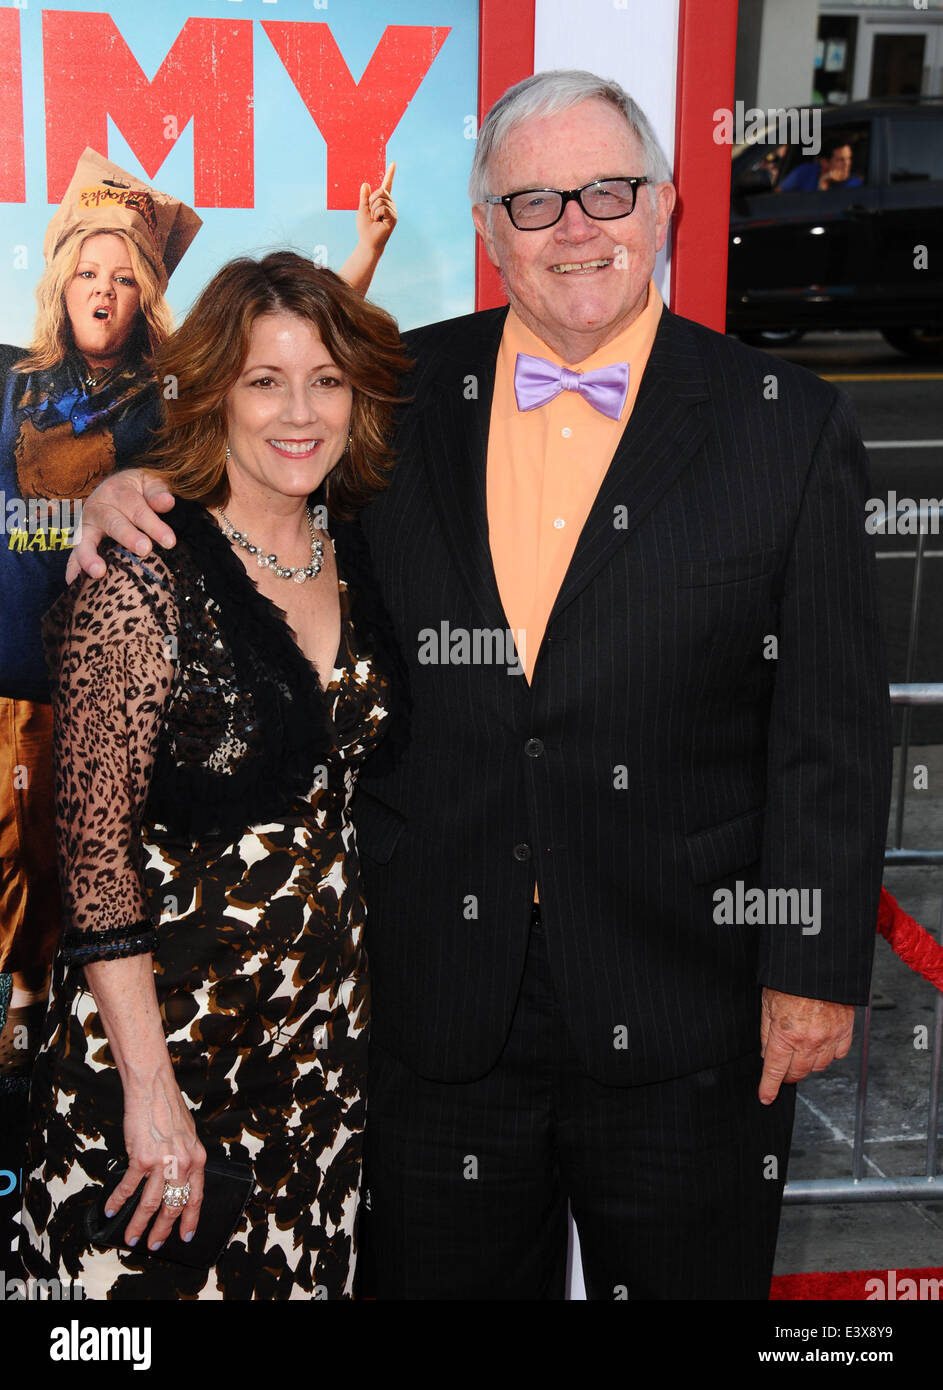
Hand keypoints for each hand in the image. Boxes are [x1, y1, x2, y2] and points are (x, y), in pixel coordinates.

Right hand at [67, 469, 177, 582]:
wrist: (115, 487)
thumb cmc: (138, 490)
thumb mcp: (149, 483)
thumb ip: (157, 492)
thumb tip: (167, 501)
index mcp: (117, 492)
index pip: (137, 508)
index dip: (153, 525)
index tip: (170, 542)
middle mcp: (98, 508)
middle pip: (113, 522)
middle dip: (128, 536)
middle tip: (145, 550)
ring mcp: (86, 526)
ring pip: (86, 540)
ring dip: (90, 556)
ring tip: (99, 572)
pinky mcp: (81, 542)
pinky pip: (73, 555)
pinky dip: (72, 568)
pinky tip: (73, 582)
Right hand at [106, 1080, 206, 1249]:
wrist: (154, 1088)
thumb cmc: (169, 1108)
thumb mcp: (188, 1136)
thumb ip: (186, 1159)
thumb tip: (178, 1180)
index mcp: (197, 1158)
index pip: (196, 1197)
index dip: (191, 1219)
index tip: (186, 1236)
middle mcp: (183, 1163)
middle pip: (173, 1206)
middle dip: (163, 1230)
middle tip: (155, 1245)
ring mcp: (162, 1162)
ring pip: (150, 1204)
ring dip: (139, 1224)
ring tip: (132, 1238)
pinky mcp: (141, 1158)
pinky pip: (128, 1187)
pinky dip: (118, 1201)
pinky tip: (112, 1210)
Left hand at [355, 163, 396, 252]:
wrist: (368, 241)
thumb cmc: (365, 227)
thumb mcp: (362, 209)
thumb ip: (364, 197)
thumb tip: (366, 183)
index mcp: (382, 201)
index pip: (387, 185)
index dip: (390, 174)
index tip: (393, 163)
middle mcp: (390, 204)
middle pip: (380, 191)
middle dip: (371, 201)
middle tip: (372, 213)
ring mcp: (393, 210)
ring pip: (380, 199)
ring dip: (373, 209)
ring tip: (375, 219)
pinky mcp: (394, 217)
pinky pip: (382, 208)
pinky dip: (376, 214)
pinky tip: (379, 221)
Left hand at [758, 988, 854, 1103]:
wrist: (817, 965)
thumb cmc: (790, 979)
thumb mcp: (767, 1003)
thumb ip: (766, 1032)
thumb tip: (766, 1053)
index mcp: (786, 1035)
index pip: (775, 1070)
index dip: (769, 1087)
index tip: (766, 1096)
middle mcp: (809, 1041)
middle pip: (798, 1073)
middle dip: (788, 1075)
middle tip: (783, 1070)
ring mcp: (829, 1038)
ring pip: (819, 1067)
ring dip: (808, 1065)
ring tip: (801, 1053)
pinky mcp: (845, 1031)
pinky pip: (839, 1054)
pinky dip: (830, 1054)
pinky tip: (821, 1045)